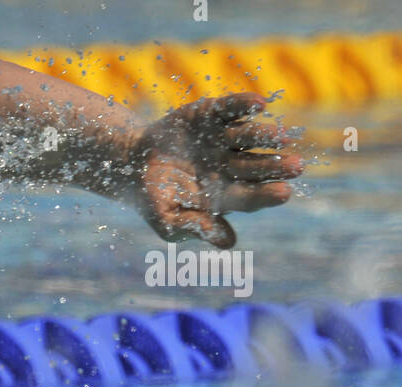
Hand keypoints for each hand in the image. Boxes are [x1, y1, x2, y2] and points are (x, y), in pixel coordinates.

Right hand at [132, 93, 302, 247]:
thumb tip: (227, 242)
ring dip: (265, 136)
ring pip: (250, 136)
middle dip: (276, 166)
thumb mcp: (166, 220)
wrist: (129, 164)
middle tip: (296, 166)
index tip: (284, 193)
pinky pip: (231, 108)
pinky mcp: (212, 115)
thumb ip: (193, 228)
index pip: (253, 195)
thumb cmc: (152, 198)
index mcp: (226, 194)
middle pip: (259, 166)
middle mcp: (232, 165)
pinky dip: (244, 104)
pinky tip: (259, 104)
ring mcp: (223, 139)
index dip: (268, 194)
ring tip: (280, 137)